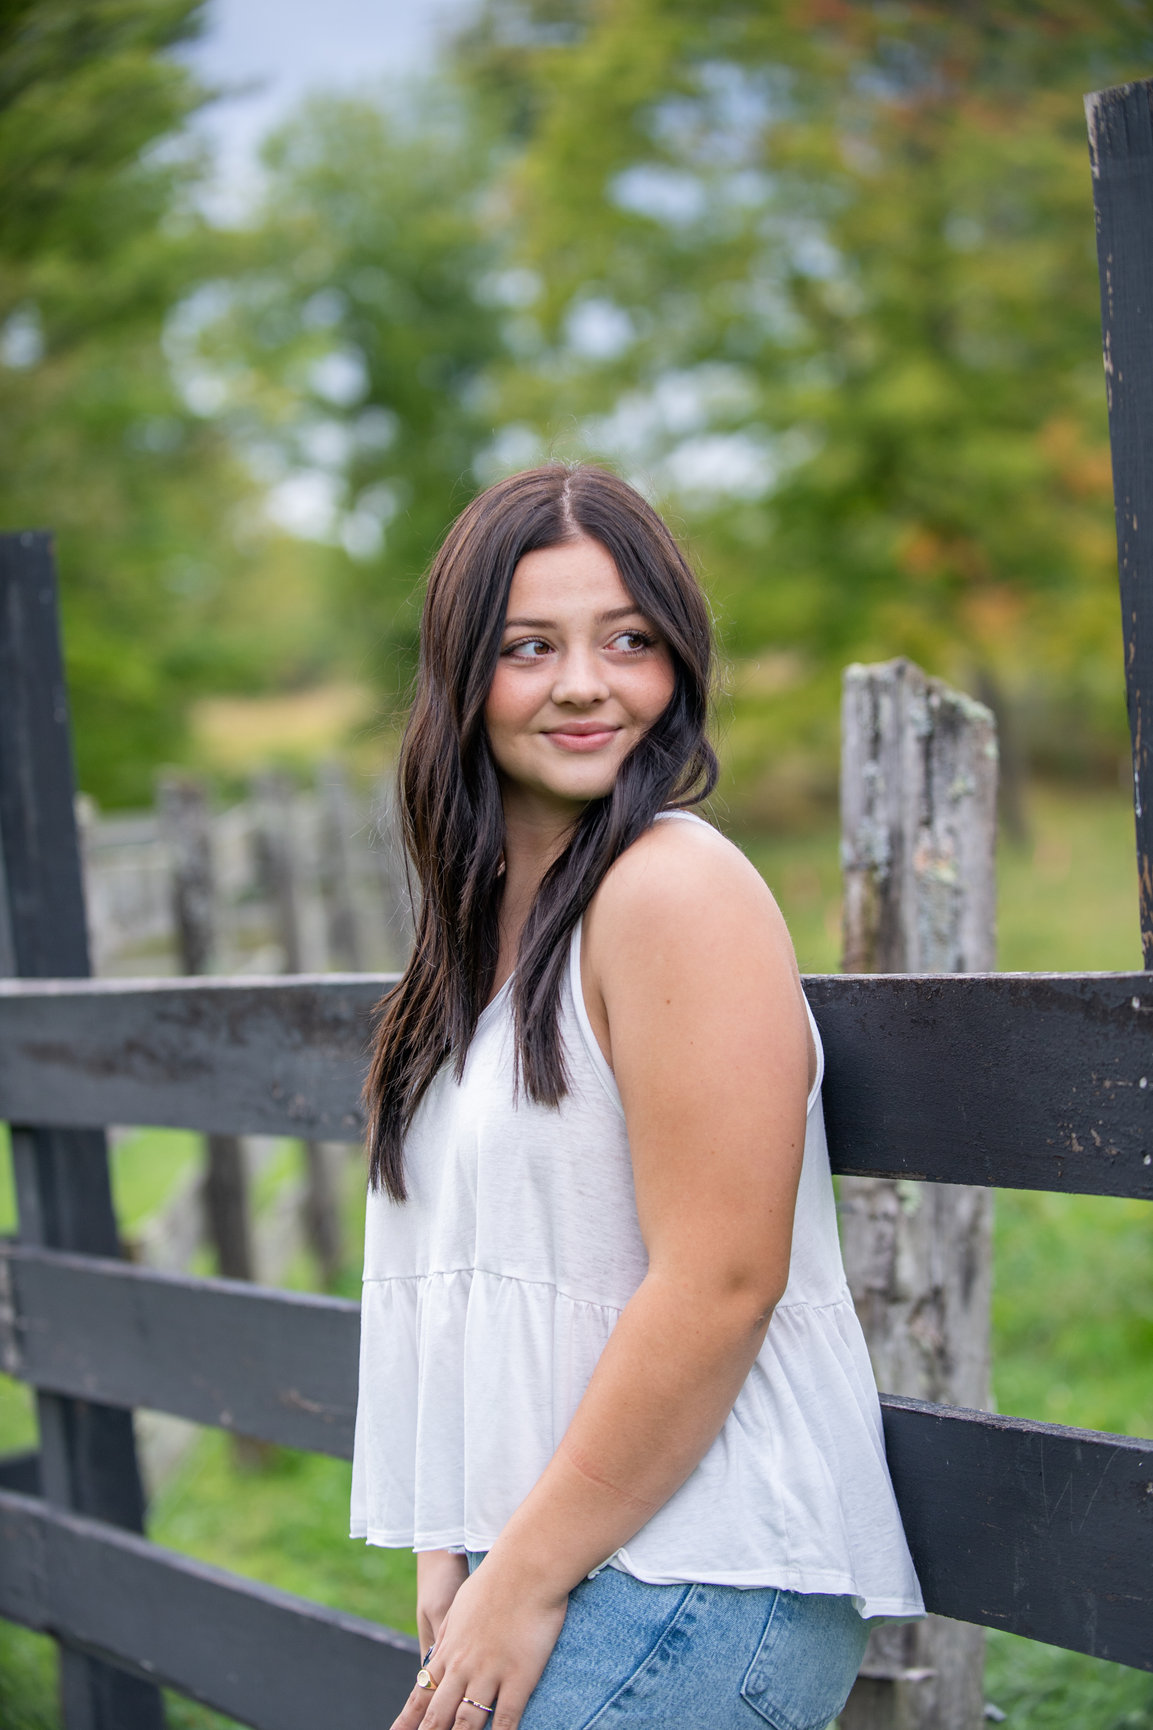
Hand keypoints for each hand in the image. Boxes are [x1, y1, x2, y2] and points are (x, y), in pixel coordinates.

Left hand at [391, 1553, 568, 1729]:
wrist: (525, 1565)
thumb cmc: (494, 1579)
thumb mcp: (460, 1606)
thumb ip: (449, 1635)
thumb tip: (439, 1654)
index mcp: (448, 1651)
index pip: (421, 1696)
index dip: (407, 1724)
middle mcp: (462, 1668)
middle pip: (439, 1718)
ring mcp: (489, 1673)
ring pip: (468, 1724)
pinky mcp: (518, 1676)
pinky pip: (506, 1718)